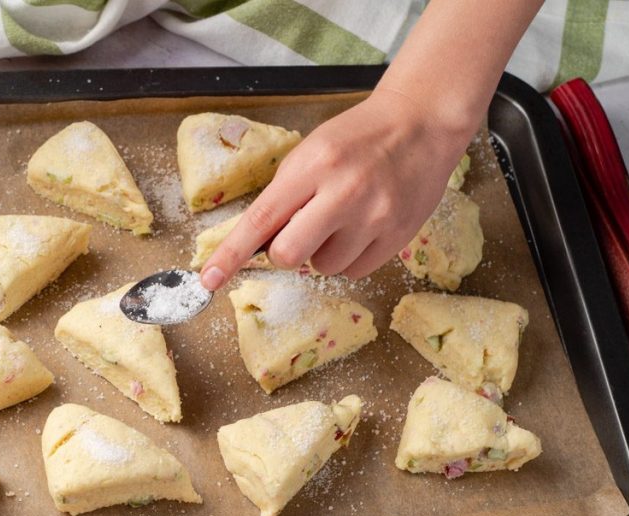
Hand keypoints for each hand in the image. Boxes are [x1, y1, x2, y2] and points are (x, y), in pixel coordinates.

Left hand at [199, 88, 468, 289]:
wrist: (420, 124)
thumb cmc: (357, 138)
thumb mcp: (311, 152)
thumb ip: (284, 195)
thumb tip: (255, 244)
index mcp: (313, 166)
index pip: (261, 220)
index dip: (231, 254)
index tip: (208, 279)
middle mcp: (343, 193)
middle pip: (288, 254)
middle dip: (284, 250)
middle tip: (301, 228)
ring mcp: (374, 218)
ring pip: (323, 267)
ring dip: (322, 252)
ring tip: (342, 218)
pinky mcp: (397, 236)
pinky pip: (355, 271)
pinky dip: (350, 256)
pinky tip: (362, 227)